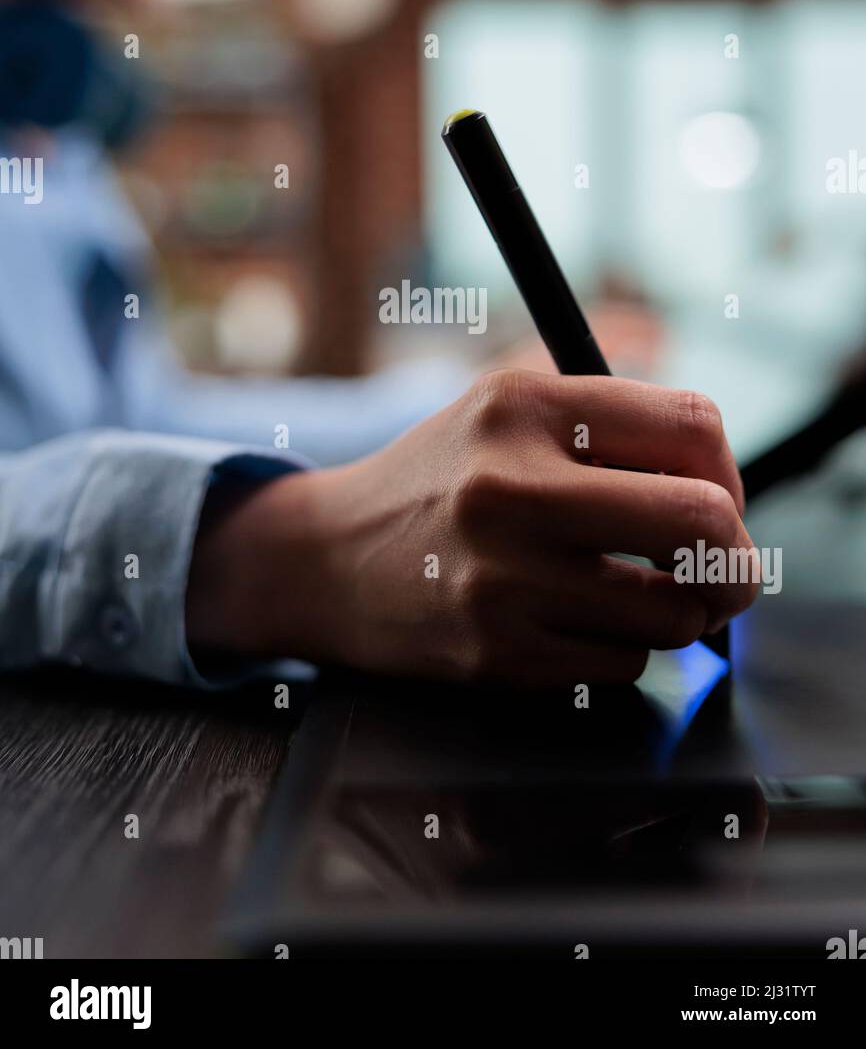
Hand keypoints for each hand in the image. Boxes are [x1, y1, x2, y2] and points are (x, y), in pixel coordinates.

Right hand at [187, 370, 755, 687]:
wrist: (327, 558)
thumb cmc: (441, 481)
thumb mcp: (506, 410)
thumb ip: (610, 421)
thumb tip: (725, 483)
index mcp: (524, 405)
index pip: (693, 425)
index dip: (727, 471)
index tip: (717, 500)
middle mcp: (512, 484)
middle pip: (703, 521)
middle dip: (737, 560)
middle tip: (726, 573)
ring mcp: (503, 576)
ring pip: (673, 610)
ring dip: (677, 612)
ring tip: (634, 594)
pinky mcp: (496, 652)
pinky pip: (622, 662)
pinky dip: (618, 649)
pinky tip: (569, 622)